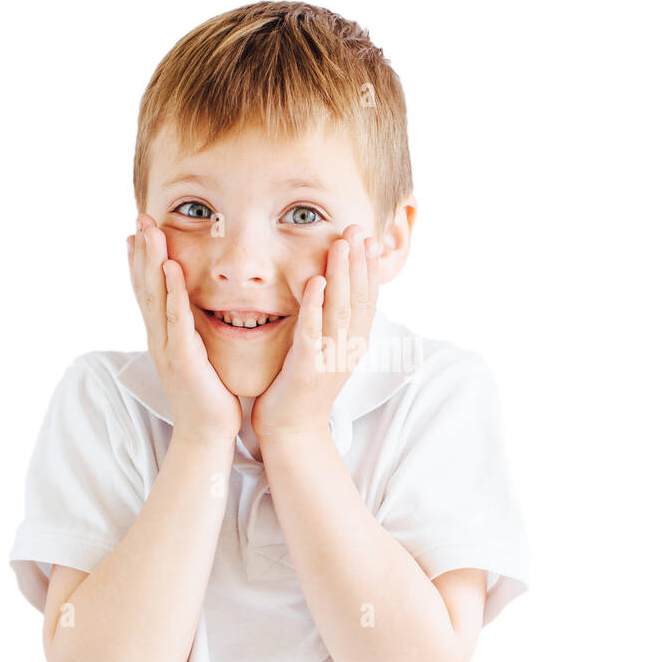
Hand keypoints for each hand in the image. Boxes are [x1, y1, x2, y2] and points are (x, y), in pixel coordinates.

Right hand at [128, 214, 240, 444]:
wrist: (207, 434)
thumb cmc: (208, 397)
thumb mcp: (197, 357)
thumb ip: (193, 334)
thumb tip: (195, 313)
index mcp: (163, 337)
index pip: (147, 292)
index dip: (140, 262)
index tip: (136, 233)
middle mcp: (159, 338)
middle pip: (145, 287)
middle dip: (141, 251)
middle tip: (138, 219)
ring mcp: (167, 347)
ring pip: (155, 296)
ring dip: (151, 262)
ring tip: (148, 231)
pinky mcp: (183, 357)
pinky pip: (176, 319)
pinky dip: (172, 292)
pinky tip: (170, 269)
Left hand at [252, 224, 379, 443]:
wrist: (292, 432)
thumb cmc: (302, 389)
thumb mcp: (326, 352)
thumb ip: (333, 324)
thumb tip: (336, 291)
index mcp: (355, 345)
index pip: (368, 299)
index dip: (370, 268)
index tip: (369, 238)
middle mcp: (349, 351)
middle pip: (359, 299)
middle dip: (359, 262)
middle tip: (358, 229)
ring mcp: (331, 361)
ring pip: (340, 311)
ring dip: (342, 275)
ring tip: (341, 245)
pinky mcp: (307, 371)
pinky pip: (313, 333)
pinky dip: (315, 306)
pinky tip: (315, 282)